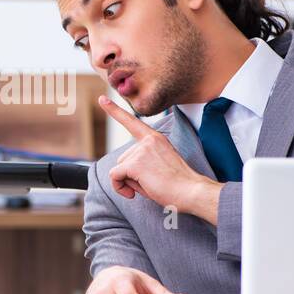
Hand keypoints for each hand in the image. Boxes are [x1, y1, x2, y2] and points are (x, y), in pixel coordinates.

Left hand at [98, 95, 222, 223]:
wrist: (191, 191)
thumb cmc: (178, 184)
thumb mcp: (160, 165)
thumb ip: (143, 160)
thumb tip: (120, 171)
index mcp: (156, 139)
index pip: (132, 122)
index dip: (115, 111)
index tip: (102, 99)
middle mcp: (148, 140)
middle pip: (123, 158)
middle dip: (130, 174)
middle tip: (151, 182)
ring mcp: (141, 150)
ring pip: (118, 168)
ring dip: (127, 181)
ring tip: (149, 186)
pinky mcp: (135, 163)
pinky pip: (115, 177)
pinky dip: (119, 188)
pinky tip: (133, 193)